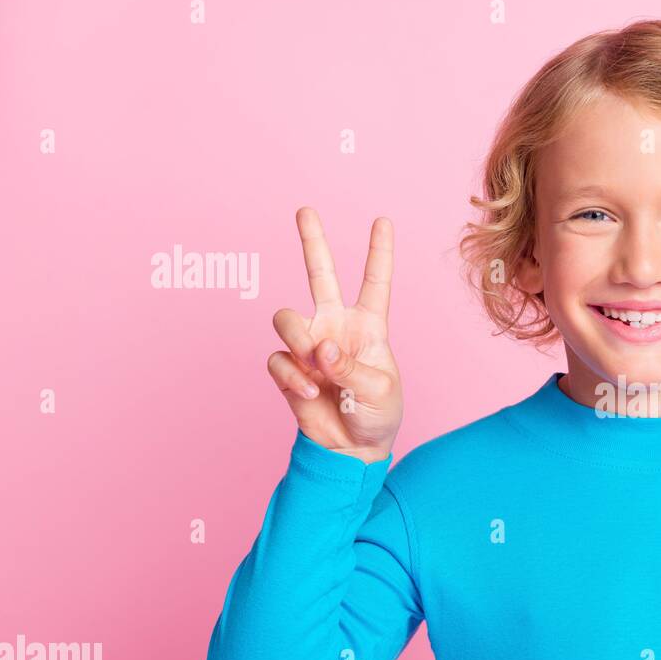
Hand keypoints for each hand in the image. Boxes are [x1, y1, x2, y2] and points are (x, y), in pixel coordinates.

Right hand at [266, 207, 402, 463]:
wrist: (352, 449)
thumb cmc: (377, 415)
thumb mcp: (378, 391)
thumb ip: (350, 367)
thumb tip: (320, 348)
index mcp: (368, 326)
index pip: (375, 282)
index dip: (379, 252)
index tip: (382, 220)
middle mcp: (336, 327)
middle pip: (320, 275)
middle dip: (312, 241)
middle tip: (305, 210)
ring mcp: (309, 346)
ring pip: (287, 318)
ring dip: (298, 340)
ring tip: (315, 366)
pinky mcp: (289, 369)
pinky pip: (277, 359)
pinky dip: (290, 376)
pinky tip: (308, 392)